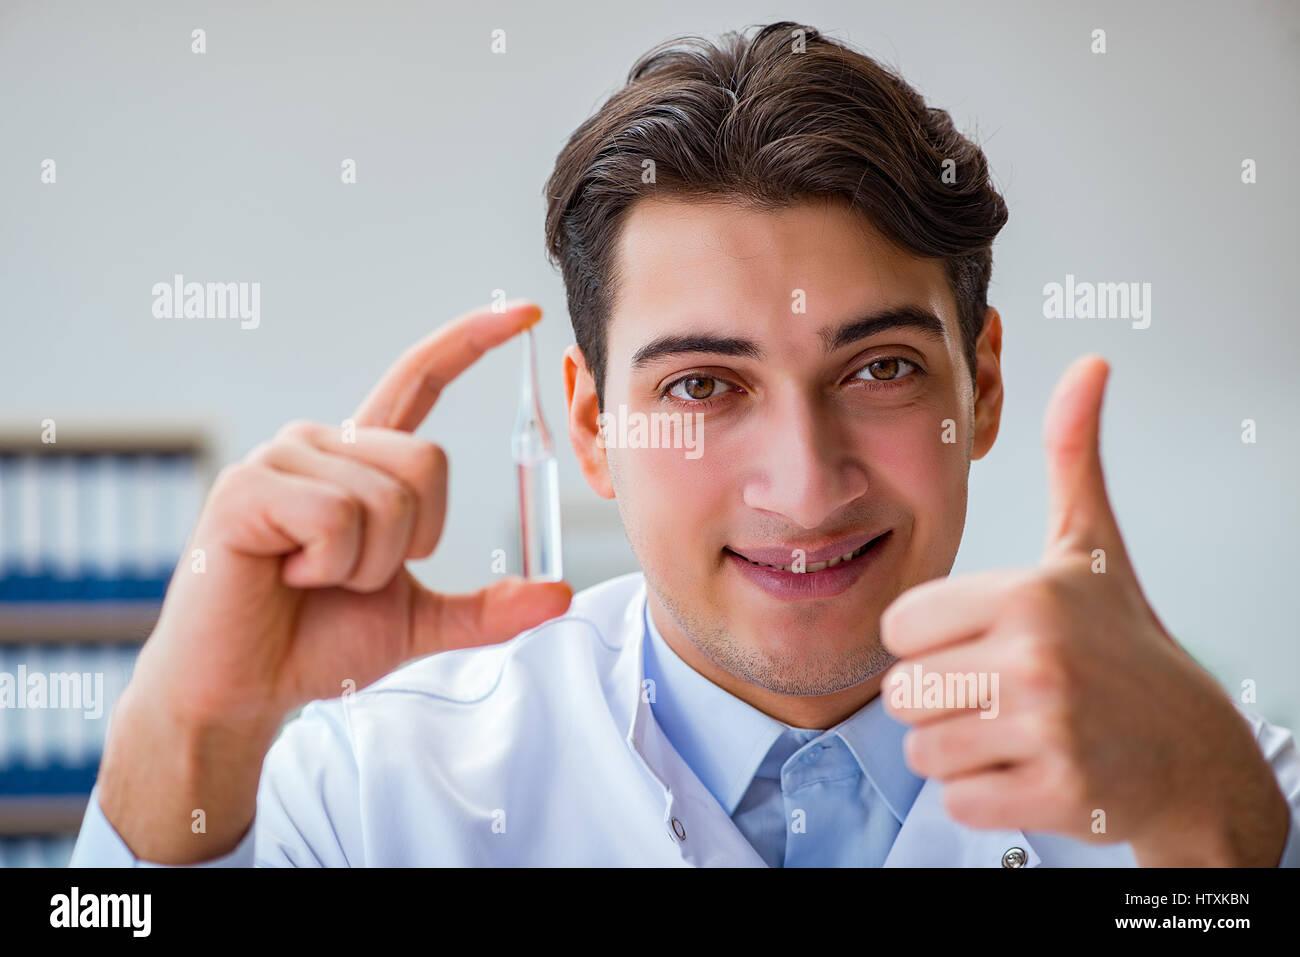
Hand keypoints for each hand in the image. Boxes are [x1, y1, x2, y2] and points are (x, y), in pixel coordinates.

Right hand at [129, 300, 573, 728]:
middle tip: (351, 577)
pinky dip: (330, 567)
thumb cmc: (317, 642)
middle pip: (428, 463)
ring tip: (311, 578)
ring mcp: (280, 459)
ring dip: (367, 565)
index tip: (526, 313)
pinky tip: (286, 576)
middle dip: (411, 543)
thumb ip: (488, 607)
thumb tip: (559, 595)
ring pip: (387, 498)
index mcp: (361, 461)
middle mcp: (321, 443)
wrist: (244, 690)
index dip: (472, 341)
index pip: (421, 379)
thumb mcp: (419, 621)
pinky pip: (338, 518)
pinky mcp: (246, 489)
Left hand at [879, 355, 1289, 865]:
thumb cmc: (1125, 647)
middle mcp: (1034, 657)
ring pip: (921, 752)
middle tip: (999, 693)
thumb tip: (1090, 364)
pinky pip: (957, 802)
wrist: (1195, 755)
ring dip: (959, 749)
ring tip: (1015, 730)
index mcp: (1026, 594)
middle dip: (940, 700)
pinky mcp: (1057, 795)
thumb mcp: (1092, 548)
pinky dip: (985, 796)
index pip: (898, 627)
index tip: (977, 641)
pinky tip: (1031, 769)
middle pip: (900, 693)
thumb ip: (1074, 456)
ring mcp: (1048, 731)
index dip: (929, 640)